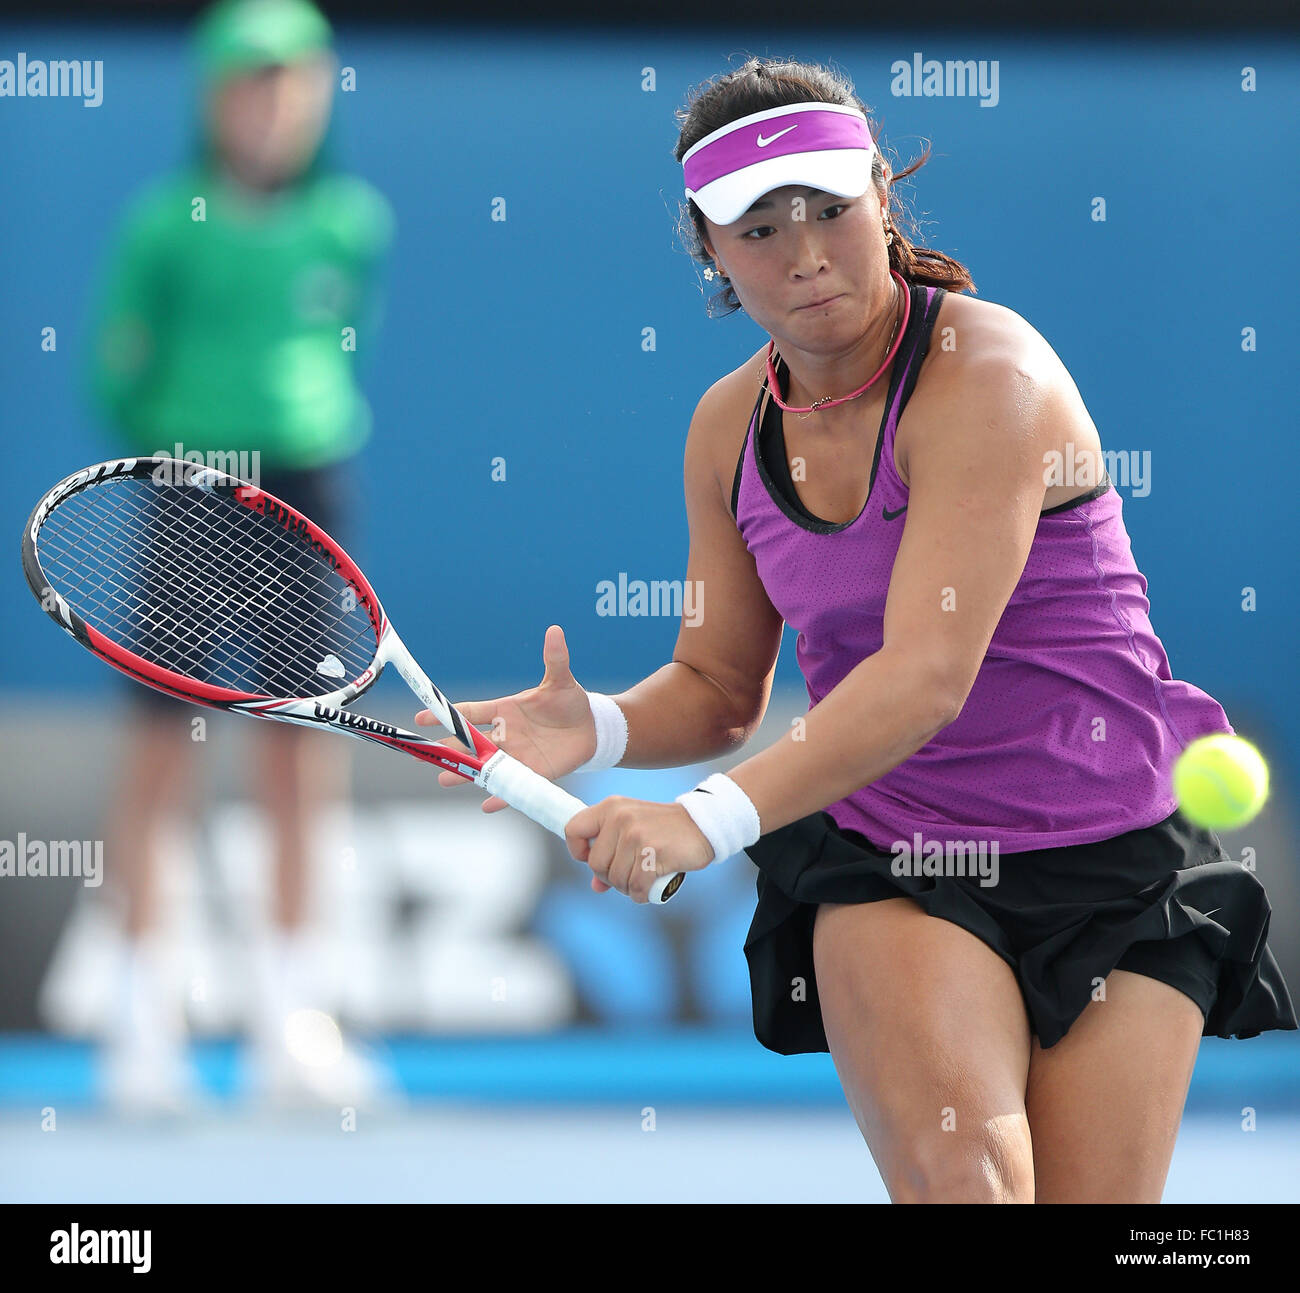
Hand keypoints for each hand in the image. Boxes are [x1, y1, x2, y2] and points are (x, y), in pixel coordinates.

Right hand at [415, 624, 595, 812]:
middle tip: (423, 755)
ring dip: (466, 773)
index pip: (470, 712)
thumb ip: (555, 658)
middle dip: (449, 749)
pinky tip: (487, 805)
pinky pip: (514, 786)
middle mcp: (505, 734)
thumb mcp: (561, 679)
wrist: (590, 728)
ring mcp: (517, 755)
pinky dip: (501, 797)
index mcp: (505, 710)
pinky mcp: (533, 772)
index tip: (421, 717)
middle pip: (471, 743)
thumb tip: (555, 630)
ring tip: (444, 779)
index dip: (446, 715)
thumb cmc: (569, 701)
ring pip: (486, 766)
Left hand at [563, 797, 714, 903]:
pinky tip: (651, 888)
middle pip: (595, 864)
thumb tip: (595, 886)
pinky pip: (636, 887)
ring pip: (616, 879)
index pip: (572, 829)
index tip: (592, 859)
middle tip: (630, 873)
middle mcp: (620, 818)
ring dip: (628, 887)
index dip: (578, 852)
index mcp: (610, 808)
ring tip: (644, 878)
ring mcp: (636, 835)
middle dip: (611, 877)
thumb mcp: (633, 831)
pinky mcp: (653, 853)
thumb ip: (611, 853)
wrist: (703, 824)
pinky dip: (642, 894)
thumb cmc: (665, 830)